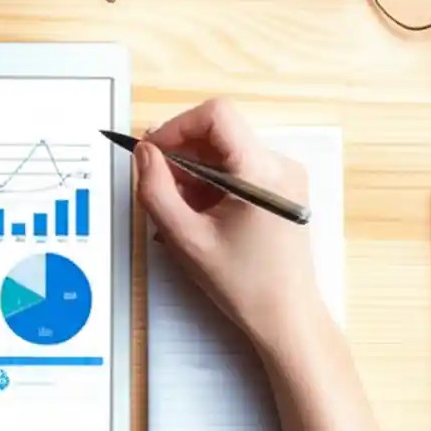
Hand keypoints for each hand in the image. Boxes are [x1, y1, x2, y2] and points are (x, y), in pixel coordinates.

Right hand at [136, 99, 324, 349]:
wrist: (286, 316)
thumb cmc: (244, 284)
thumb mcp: (186, 239)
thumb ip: (156, 191)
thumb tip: (144, 153)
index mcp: (261, 172)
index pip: (216, 115)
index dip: (177, 126)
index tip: (154, 152)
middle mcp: (280, 165)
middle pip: (218, 133)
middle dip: (182, 155)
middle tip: (160, 188)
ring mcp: (284, 176)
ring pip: (225, 151)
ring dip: (195, 172)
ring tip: (183, 211)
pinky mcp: (281, 188)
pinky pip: (238, 167)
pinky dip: (212, 183)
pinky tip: (202, 216)